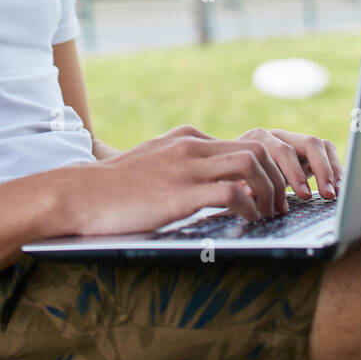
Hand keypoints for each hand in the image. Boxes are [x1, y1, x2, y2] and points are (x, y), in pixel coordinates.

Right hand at [64, 128, 288, 235]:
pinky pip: (231, 192)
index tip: (271, 192)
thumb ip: (180, 164)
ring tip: (270, 215)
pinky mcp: (180, 193)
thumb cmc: (113, 187)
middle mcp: (191, 146)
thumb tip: (206, 182)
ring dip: (269, 191)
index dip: (266, 169)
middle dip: (277, 178)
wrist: (78, 195)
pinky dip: (248, 206)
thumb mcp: (153, 163)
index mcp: (187, 138)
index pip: (243, 143)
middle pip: (257, 149)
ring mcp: (186, 167)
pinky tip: (247, 221)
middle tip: (281, 206)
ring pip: (251, 164)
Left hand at [235, 128, 342, 201]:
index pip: (283, 151)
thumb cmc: (230, 182)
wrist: (229, 171)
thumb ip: (242, 189)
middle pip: (308, 143)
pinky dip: (334, 170)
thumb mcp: (232, 186)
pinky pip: (326, 153)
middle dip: (320, 170)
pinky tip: (338, 189)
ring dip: (331, 170)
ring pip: (320, 145)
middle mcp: (278, 136)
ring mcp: (293, 141)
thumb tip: (251, 194)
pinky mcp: (304, 151)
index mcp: (259, 141)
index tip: (305, 195)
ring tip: (336, 194)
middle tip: (327, 194)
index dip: (295, 173)